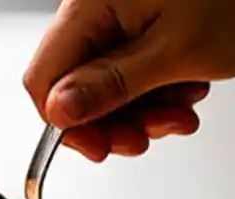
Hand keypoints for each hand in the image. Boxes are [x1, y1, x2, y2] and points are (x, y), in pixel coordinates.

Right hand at [23, 0, 234, 160]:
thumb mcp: (176, 54)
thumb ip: (110, 86)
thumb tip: (59, 111)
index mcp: (93, 4)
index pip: (45, 76)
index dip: (66, 122)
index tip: (98, 149)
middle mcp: (105, 8)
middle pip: (75, 85)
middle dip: (111, 121)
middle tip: (142, 140)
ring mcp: (131, 17)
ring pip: (109, 85)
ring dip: (142, 112)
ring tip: (180, 114)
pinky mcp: (156, 26)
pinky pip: (139, 73)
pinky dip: (160, 95)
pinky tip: (190, 94)